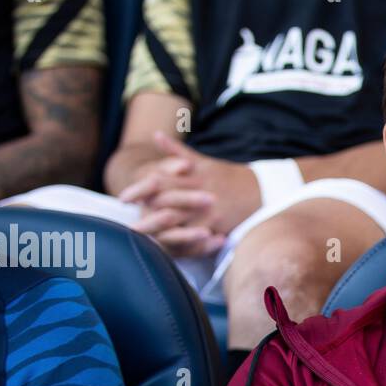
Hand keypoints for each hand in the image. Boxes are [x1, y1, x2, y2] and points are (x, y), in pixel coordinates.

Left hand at [118, 131, 260, 256]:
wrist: (261, 191)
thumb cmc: (228, 176)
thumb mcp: (203, 161)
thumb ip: (176, 151)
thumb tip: (156, 135)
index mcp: (194, 175)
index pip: (161, 180)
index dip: (140, 189)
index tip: (123, 199)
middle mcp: (199, 193)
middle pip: (167, 204)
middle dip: (146, 216)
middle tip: (127, 226)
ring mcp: (209, 211)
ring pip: (181, 222)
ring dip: (160, 231)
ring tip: (142, 240)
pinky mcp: (219, 226)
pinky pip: (199, 237)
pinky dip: (183, 243)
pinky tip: (169, 250)